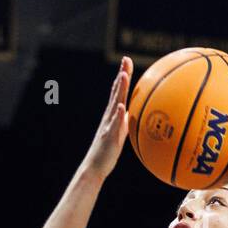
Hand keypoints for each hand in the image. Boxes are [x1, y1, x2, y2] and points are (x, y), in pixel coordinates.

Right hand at [81, 57, 132, 180]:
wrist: (95, 167)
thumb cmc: (108, 151)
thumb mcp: (120, 133)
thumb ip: (125, 121)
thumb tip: (133, 114)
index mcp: (113, 114)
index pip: (119, 91)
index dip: (123, 75)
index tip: (127, 61)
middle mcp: (109, 116)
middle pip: (116, 92)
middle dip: (121, 75)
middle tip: (125, 60)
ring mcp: (108, 124)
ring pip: (114, 104)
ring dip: (119, 89)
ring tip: (123, 75)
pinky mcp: (109, 136)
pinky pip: (114, 124)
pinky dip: (117, 114)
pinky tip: (121, 106)